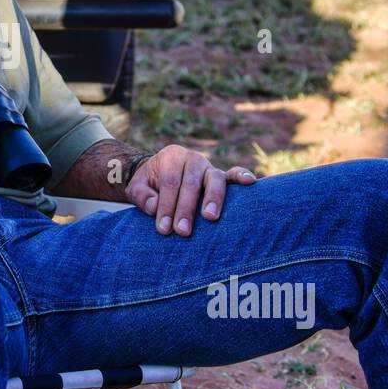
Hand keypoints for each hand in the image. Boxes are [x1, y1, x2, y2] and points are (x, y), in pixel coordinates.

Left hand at [124, 145, 255, 236]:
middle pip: (190, 182)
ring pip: (214, 179)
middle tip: (182, 231)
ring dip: (213, 198)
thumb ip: (141, 196)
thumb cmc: (149, 185)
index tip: (164, 228)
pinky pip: (233, 174)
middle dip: (186, 208)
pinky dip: (242, 176)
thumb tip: (154, 207)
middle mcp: (192, 159)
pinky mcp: (222, 177)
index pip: (169, 182)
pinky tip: (251, 182)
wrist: (160, 175)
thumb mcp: (137, 188)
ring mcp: (209, 167)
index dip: (166, 205)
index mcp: (171, 157)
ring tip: (210, 217)